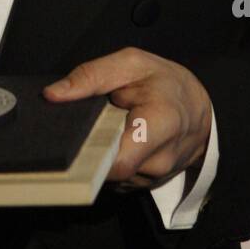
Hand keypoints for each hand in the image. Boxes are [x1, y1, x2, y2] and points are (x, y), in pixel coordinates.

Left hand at [42, 47, 211, 188]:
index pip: (117, 159)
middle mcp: (158, 160)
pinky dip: (105, 161)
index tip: (70, 137)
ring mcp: (151, 178)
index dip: (87, 152)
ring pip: (106, 176)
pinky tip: (110, 141)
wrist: (197, 109)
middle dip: (86, 149)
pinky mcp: (142, 185)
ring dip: (96, 154)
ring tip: (103, 129)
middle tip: (81, 126)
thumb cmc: (165, 82)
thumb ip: (91, 75)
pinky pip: (113, 179)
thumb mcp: (132, 63)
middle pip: (106, 170)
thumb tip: (52, 95)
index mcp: (160, 125)